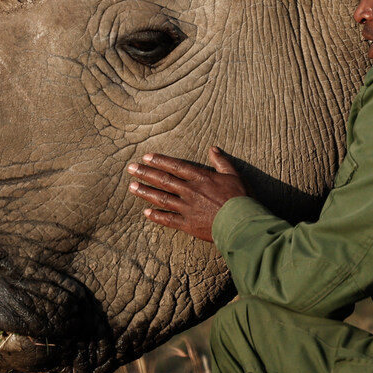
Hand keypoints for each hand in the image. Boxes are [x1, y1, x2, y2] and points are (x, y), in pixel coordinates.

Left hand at [127, 147, 249, 241]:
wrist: (243, 224)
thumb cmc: (242, 198)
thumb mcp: (234, 175)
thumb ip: (221, 162)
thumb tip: (213, 148)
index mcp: (200, 177)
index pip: (175, 166)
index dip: (160, 161)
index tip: (146, 157)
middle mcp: (190, 191)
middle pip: (163, 180)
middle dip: (145, 173)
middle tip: (130, 169)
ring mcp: (187, 208)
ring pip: (161, 198)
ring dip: (145, 192)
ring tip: (131, 187)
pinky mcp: (188, 224)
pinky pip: (168, 219)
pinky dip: (156, 216)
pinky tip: (145, 213)